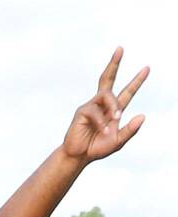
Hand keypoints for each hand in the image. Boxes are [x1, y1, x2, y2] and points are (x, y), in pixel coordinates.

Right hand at [62, 49, 147, 164]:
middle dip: (114, 64)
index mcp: (113, 110)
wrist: (78, 157)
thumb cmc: (97, 148)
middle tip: (120, 49)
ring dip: (114, 105)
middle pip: (107, 79)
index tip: (147, 68)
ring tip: (116, 117)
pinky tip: (104, 131)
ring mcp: (91, 106)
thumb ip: (130, 130)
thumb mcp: (118, 141)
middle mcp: (102, 105)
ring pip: (107, 95)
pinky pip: (95, 112)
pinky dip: (102, 122)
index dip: (137, 81)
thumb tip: (142, 116)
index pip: (127, 92)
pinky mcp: (82, 112)